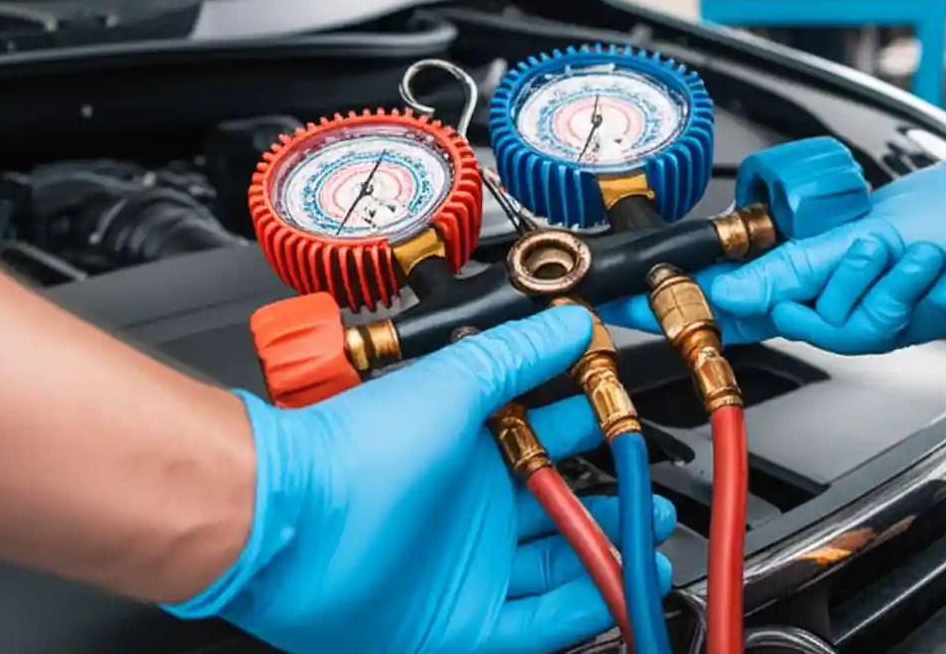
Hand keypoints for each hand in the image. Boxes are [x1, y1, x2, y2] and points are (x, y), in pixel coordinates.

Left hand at [164, 307, 675, 653]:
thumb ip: (515, 355)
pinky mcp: (462, 624)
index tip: (630, 419)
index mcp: (465, 450)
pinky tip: (617, 587)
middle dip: (607, 498)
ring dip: (605, 552)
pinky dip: (581, 606)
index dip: (590, 427)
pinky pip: (538, 621)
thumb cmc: (354, 449)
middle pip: (555, 505)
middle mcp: (467, 510)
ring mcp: (465, 569)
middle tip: (653, 492)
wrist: (292, 523)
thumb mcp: (451, 384)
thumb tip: (569, 322)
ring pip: (555, 565)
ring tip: (652, 538)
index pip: (544, 435)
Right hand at [601, 241, 945, 353]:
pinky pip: (916, 324)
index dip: (674, 313)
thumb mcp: (839, 238)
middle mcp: (830, 307)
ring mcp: (875, 320)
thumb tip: (713, 293)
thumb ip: (774, 274)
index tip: (620, 310)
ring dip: (906, 279)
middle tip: (880, 246)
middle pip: (811, 323)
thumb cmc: (929, 215)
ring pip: (867, 325)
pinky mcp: (919, 327)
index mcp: (801, 284)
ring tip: (928, 254)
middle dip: (854, 279)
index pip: (725, 307)